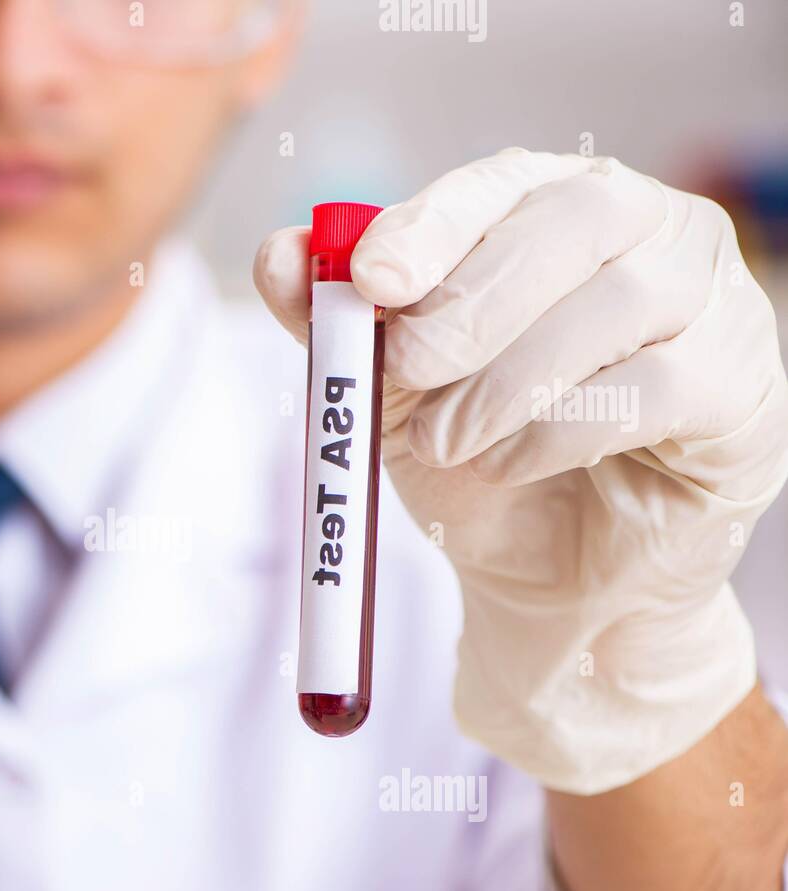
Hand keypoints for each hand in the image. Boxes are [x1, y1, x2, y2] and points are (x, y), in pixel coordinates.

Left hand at [255, 148, 787, 793]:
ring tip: (449, 442)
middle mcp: (649, 234)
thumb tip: (279, 256)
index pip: (504, 181)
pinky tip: (511, 464)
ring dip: (507, 382)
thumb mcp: (391, 395)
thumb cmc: (478, 463)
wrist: (550, 580)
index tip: (370, 278)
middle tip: (402, 376)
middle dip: (468, 306)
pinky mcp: (742, 388)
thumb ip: (337, 325)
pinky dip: (561, 431)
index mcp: (557, 211)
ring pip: (618, 303)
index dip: (434, 222)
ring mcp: (713, 304)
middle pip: (574, 221)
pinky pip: (659, 387)